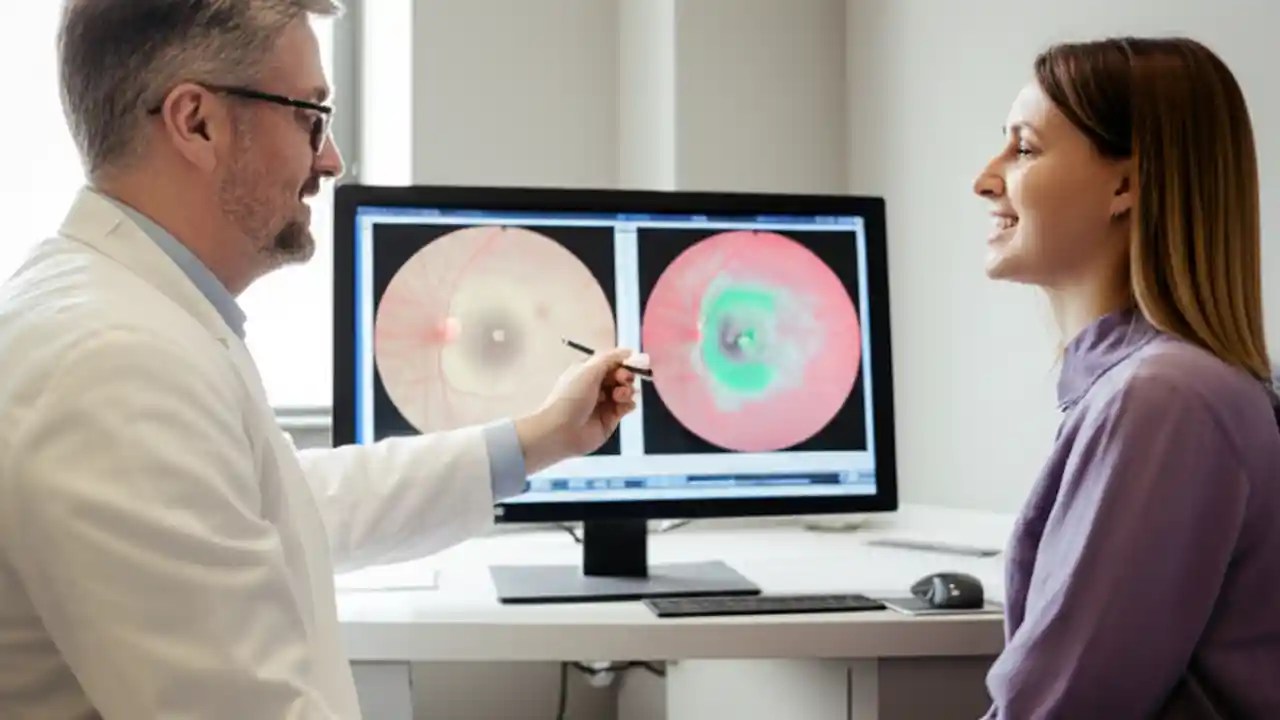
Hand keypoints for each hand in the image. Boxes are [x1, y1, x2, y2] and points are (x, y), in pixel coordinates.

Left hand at [514, 347, 641, 473]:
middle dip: (625, 376)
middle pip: (621, 375)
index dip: (623, 361)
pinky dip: (629, 404)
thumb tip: (630, 351)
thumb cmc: (571, 396)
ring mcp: (605, 403)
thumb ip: (610, 358)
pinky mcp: (611, 419)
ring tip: (618, 396)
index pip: (612, 362)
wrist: (561, 430)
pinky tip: (624, 405)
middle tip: (622, 380)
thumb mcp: (588, 370)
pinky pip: (627, 406)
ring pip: (626, 390)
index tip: (632, 363)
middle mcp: (596, 385)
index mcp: (588, 371)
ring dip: (627, 390)